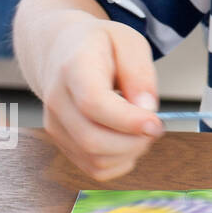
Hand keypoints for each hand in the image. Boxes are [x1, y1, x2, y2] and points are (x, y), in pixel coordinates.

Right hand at [39, 15, 163, 180]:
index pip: (94, 104)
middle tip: (155, 125)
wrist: (62, 52)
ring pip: (95, 160)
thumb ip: (140, 74)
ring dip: (130, 153)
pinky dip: (120, 162)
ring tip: (142, 129)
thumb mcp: (130, 43)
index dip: (128, 120)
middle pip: (93, 140)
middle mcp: (57, 101)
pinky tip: (128, 139)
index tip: (156, 123)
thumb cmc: (100, 46)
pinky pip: (95, 169)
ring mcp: (56, 126)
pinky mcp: (63, 143)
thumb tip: (147, 109)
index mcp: (74, 68)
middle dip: (135, 141)